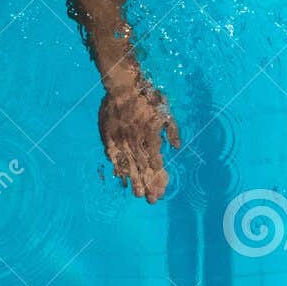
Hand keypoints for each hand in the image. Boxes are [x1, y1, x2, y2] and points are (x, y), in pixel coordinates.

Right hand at [99, 79, 180, 202]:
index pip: (156, 163)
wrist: (123, 84)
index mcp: (151, 136)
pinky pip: (113, 156)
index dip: (160, 177)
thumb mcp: (165, 110)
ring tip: (138, 195)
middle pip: (143, 168)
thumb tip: (177, 146)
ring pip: (128, 165)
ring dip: (134, 181)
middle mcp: (136, 142)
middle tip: (151, 200)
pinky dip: (117, 167)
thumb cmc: (147, 96)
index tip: (163, 190)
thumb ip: (171, 129)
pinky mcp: (109, 137)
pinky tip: (121, 177)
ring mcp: (121, 140)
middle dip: (148, 185)